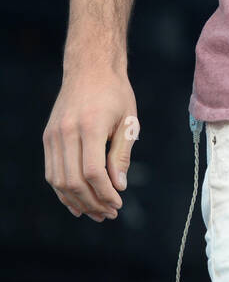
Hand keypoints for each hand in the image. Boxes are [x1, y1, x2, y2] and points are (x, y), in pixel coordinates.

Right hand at [43, 67, 138, 220]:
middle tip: (109, 214)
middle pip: (74, 180)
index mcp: (90, 126)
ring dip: (76, 201)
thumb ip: (121, 155)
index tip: (118, 203)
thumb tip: (118, 187)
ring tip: (95, 213)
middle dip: (92, 202)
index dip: (106, 193)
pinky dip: (63, 190)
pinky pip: (52, 171)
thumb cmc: (115, 93)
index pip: (93, 171)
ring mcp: (53, 135)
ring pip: (58, 180)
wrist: (90, 68)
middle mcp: (66, 131)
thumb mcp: (127, 121)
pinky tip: (77, 202)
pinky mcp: (47, 137)